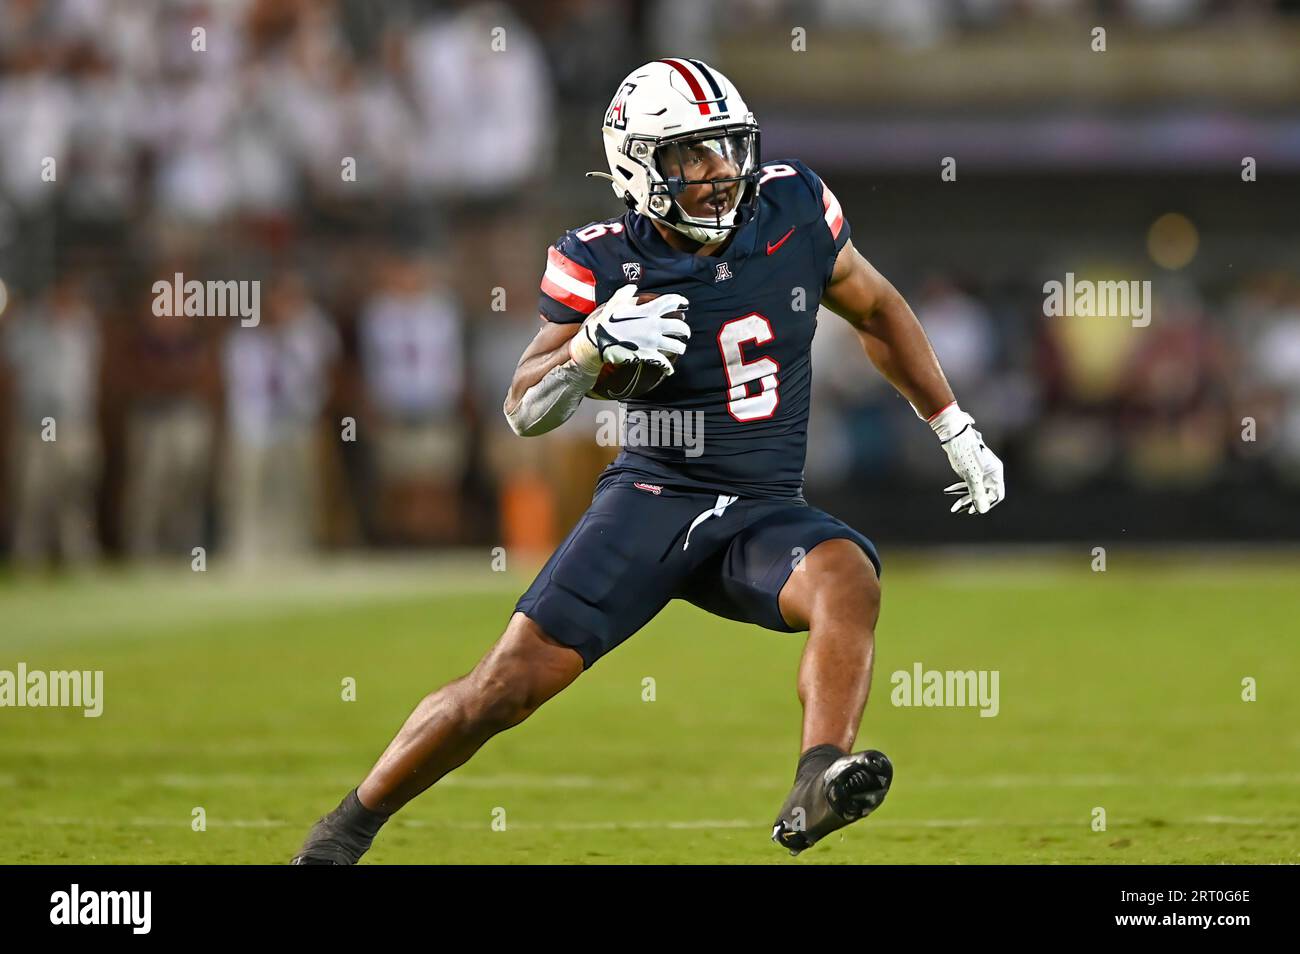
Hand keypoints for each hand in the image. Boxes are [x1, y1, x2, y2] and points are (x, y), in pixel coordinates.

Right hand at [569, 284, 689, 375]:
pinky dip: (668, 368)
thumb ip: (626, 292)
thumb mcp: (615, 302)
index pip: (670, 302)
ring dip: (680, 347)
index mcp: (648, 311)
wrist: (598, 340)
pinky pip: (663, 363)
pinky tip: (670, 370)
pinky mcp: (648, 355)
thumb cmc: (606, 321)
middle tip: (685, 332)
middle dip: (685, 330)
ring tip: (681, 348)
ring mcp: (653, 341)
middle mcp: (654, 326)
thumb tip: (632, 287)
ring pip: (676, 346)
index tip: (685, 303)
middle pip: (679, 327)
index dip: (680, 301)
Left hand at [929, 403, 1004, 514]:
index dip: (987, 504)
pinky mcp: (970, 470)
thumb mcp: (971, 476)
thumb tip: (982, 510)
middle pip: (984, 494)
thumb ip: (977, 493)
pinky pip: (967, 484)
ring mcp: (980, 471)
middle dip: (971, 502)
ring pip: (974, 490)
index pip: (997, 495)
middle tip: (959, 509)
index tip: (973, 511)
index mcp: (995, 473)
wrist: (953, 434)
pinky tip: (948, 491)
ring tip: (953, 507)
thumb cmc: (965, 452)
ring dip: (964, 498)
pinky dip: (959, 489)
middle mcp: (990, 473)